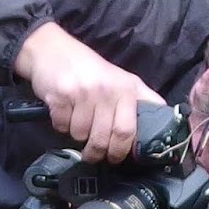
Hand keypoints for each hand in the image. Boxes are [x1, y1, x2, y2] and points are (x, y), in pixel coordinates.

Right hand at [13, 21, 165, 162]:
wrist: (52, 50)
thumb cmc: (88, 69)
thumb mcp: (120, 80)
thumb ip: (137, 100)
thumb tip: (156, 126)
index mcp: (127, 88)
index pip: (129, 130)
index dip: (123, 150)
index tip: (117, 157)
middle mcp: (108, 90)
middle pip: (104, 139)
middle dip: (97, 153)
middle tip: (92, 155)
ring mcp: (85, 93)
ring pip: (81, 135)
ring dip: (76, 136)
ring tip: (76, 122)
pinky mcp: (62, 96)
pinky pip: (62, 126)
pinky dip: (60, 125)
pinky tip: (64, 112)